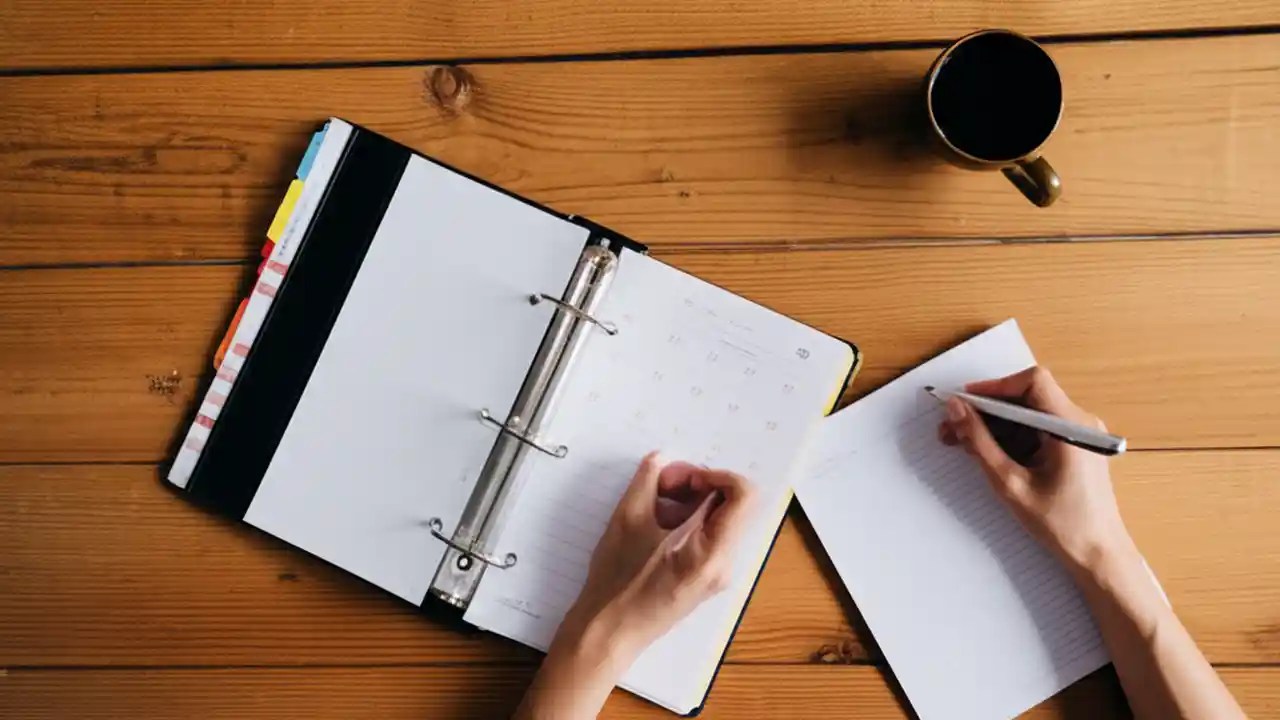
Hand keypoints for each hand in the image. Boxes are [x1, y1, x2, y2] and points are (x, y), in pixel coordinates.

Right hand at [564, 451, 757, 657]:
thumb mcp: (628, 521)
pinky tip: (656, 521)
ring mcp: (718, 572)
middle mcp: (725, 564)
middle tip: (661, 484)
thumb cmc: (617, 583)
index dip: (715, 475)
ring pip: (719, 518)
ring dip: (690, 501)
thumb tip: (660, 459)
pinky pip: (709, 535)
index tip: (683, 477)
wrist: (609, 632)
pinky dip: (687, 518)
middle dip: (697, 486)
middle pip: (732, 505)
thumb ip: (647, 481)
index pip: (744, 495)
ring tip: (653, 502)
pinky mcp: (705, 576)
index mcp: (713, 553)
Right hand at [938, 366, 1133, 574]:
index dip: (993, 387)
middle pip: (1026, 397)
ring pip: (1027, 415)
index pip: (1032, 382)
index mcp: (1071, 426)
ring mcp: (1077, 435)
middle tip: (953, 427)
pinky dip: (1009, 438)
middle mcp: (1078, 423)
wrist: (1098, 555)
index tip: (963, 402)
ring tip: (963, 444)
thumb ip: (980, 442)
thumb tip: (957, 410)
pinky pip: (1035, 430)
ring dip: (994, 426)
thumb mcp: (1011, 483)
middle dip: (986, 410)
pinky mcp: (1072, 447)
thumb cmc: (1062, 524)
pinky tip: (987, 455)